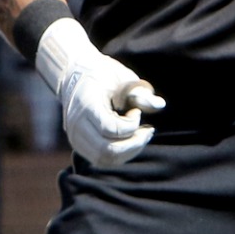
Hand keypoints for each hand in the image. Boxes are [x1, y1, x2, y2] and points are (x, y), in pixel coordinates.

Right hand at [36, 21, 164, 166]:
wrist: (74, 76)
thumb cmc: (102, 74)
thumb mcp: (121, 76)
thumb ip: (139, 92)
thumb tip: (160, 105)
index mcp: (86, 104)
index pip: (111, 128)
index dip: (132, 124)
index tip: (137, 111)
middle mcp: (77, 125)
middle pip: (107, 150)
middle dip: (134, 144)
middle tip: (147, 130)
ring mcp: (75, 137)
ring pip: (104, 159)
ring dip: (128, 152)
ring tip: (141, 136)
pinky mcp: (79, 145)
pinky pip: (101, 159)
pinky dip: (119, 155)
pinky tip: (131, 140)